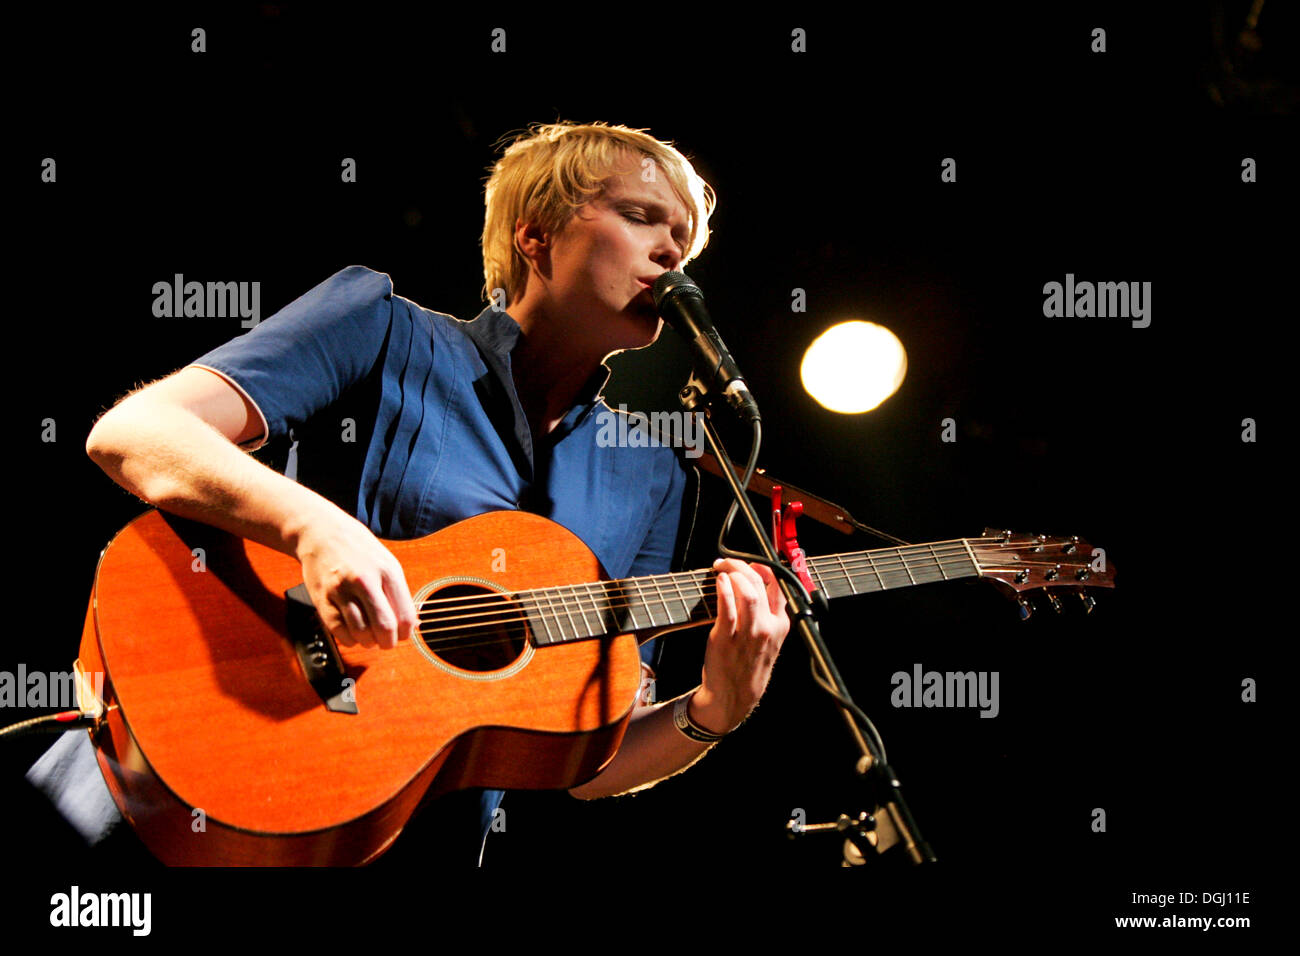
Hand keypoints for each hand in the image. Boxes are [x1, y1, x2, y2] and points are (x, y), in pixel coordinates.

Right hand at [293, 509, 417, 649]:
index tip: (402, 635)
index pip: (404, 616)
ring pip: (360, 633)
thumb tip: (413, 625)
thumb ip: (399, 595)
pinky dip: (349, 639)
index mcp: (387, 571)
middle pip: (384, 627)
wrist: (321, 533)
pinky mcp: (322, 599)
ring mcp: (341, 590)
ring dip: (368, 642)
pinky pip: (339, 631)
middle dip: (388, 643)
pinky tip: (353, 632)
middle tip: (386, 642)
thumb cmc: (358, 550)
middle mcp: (364, 580)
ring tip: (370, 637)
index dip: (406, 634)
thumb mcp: (387, 564)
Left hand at [692, 559, 790, 733]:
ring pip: (747, 591)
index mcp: (780, 626)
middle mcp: (767, 628)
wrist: (733, 697)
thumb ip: (768, 616)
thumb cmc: (749, 667)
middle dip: (742, 565)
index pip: (779, 586)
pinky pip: (726, 606)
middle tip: (727, 562)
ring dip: (733, 573)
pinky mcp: (725, 638)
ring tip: (721, 568)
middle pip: (760, 584)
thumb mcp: (770, 642)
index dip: (763, 568)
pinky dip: (723, 588)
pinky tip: (719, 582)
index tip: (750, 564)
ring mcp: (747, 633)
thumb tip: (756, 585)